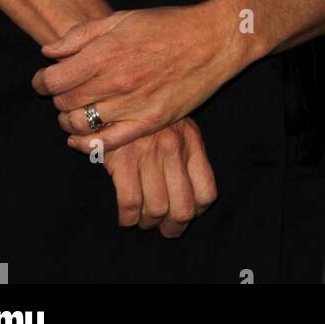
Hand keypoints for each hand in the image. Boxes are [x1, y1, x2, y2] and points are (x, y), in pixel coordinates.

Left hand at [32, 0, 253, 151]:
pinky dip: (86, 145)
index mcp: (106, 52)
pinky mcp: (149, 123)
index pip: (54, 79)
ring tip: (74, 111)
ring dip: (69, 120)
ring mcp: (133, 105)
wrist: (213, 41)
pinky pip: (107, 144)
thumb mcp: (123, 18)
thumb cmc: (168, 25)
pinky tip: (81, 138)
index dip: (42, 81)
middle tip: (63, 93)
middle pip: (65, 103)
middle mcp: (116, 81)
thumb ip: (83, 35)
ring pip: (80, 125)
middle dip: (56, 99)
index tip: (44, 80)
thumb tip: (49, 52)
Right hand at [103, 116, 216, 237]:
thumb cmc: (152, 118)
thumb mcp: (180, 128)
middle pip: (182, 210)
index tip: (186, 214)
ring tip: (144, 219)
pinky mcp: (122, 160)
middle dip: (172, 228)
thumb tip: (197, 202)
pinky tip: (127, 216)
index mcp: (191, 143)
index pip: (206, 193)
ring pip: (155, 210)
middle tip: (164, 227)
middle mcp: (172, 149)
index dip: (197, 212)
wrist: (118, 95)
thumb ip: (190, 158)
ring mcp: (147, 155)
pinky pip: (129, 204)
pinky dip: (128, 218)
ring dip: (148, 223)